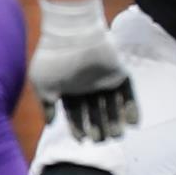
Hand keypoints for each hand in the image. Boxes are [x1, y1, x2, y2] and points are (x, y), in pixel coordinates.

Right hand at [28, 0, 139, 142]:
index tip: (82, 141)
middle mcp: (86, 85)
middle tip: (101, 140)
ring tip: (117, 136)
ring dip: (116, 121)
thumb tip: (50, 124)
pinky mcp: (118, 72)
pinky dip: (132, 107)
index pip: (74, 113)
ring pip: (112, 105)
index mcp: (67, 88)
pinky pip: (128, 93)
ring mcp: (103, 79)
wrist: (72, 33)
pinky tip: (133, 124)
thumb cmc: (53, 59)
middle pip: (95, 112)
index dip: (78, 127)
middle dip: (99, 127)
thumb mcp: (42, 84)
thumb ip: (46, 105)